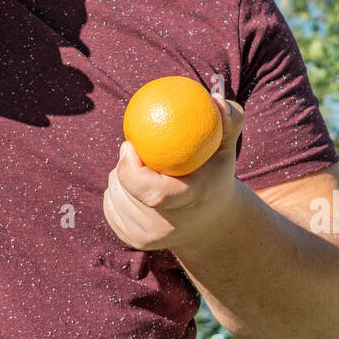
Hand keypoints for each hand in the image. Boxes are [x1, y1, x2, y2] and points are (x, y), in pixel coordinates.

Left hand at [102, 93, 245, 251]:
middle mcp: (172, 225)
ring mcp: (152, 237)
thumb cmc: (214, 170)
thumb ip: (228, 118)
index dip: (132, 171)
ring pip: (115, 196)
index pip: (154, 194)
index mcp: (193, 200)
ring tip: (139, 167)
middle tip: (130, 148)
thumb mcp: (226, 144)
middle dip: (122, 166)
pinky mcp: (135, 241)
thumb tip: (213, 98)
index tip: (129, 145)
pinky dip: (115, 190)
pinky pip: (109, 207)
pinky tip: (131, 183)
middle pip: (128, 192)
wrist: (210, 220)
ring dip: (119, 176)